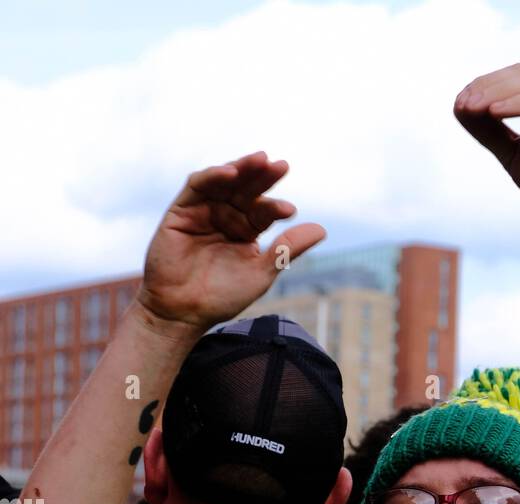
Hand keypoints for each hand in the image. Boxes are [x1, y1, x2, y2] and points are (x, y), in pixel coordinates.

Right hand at [137, 152, 325, 329]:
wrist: (184, 312)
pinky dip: (214, 175)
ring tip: (261, 160)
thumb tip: (322, 229)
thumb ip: (287, 249)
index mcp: (245, 231)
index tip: (289, 210)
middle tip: (281, 166)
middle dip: (263, 177)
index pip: (263, 211)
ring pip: (225, 181)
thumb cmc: (222, 297)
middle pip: (246, 190)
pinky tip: (232, 172)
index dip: (276, 208)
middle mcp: (225, 216)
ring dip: (242, 168)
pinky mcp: (181, 210)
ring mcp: (203, 211)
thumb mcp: (261, 272)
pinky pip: (198, 185)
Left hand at [454, 65, 519, 259]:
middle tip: (461, 104)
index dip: (485, 85)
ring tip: (471, 107)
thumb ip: (491, 132)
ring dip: (498, 92)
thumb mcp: (514, 156)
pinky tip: (494, 112)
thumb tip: (460, 108)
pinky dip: (518, 104)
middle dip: (487, 86)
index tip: (459, 104)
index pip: (516, 78)